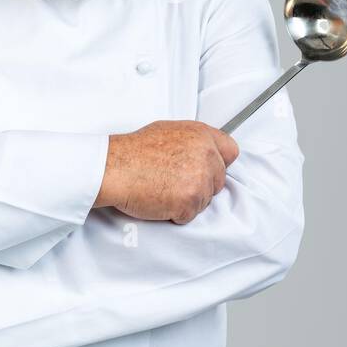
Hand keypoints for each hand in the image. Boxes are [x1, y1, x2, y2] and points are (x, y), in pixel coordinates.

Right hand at [95, 120, 239, 223]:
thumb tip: (203, 151)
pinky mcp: (190, 200)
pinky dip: (176, 213)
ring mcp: (200, 178)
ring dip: (187, 201)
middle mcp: (206, 154)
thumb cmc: (134, 152)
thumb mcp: (168, 132)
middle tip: (175, 182)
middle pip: (218, 180)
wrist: (115, 168)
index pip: (230, 151)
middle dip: (201, 185)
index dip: (218, 163)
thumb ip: (192, 142)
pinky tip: (160, 199)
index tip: (208, 170)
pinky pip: (189, 215)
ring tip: (163, 189)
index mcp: (201, 135)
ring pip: (205, 200)